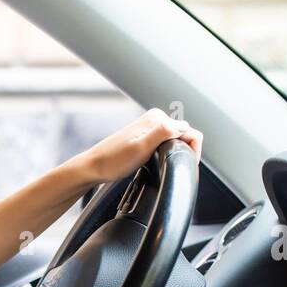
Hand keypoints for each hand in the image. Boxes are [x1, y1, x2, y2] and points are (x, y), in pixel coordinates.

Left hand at [77, 108, 202, 185]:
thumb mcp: (142, 147)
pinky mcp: (145, 137)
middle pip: (185, 135)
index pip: (190, 131)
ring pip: (176, 141)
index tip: (185, 166)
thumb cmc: (113, 161)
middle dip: (184, 152)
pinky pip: (166, 144)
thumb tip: (184, 126)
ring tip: (164, 166)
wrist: (93, 168)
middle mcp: (155, 119)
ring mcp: (150, 128)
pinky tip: (157, 163)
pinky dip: (167, 154)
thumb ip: (164, 132)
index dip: (193, 151)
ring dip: (175, 153)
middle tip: (170, 167)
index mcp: (158, 118)